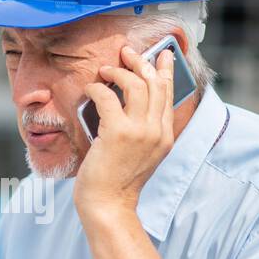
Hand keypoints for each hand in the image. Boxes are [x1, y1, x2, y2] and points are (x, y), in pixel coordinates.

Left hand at [73, 44, 175, 219]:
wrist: (108, 205)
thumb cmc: (116, 182)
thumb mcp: (140, 154)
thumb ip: (142, 130)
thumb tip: (126, 102)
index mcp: (165, 136)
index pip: (169, 94)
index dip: (164, 70)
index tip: (161, 54)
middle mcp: (157, 131)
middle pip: (155, 83)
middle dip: (141, 62)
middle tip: (126, 52)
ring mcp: (140, 131)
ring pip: (136, 84)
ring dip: (118, 72)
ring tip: (104, 71)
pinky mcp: (118, 132)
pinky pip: (108, 96)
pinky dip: (97, 88)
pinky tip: (90, 89)